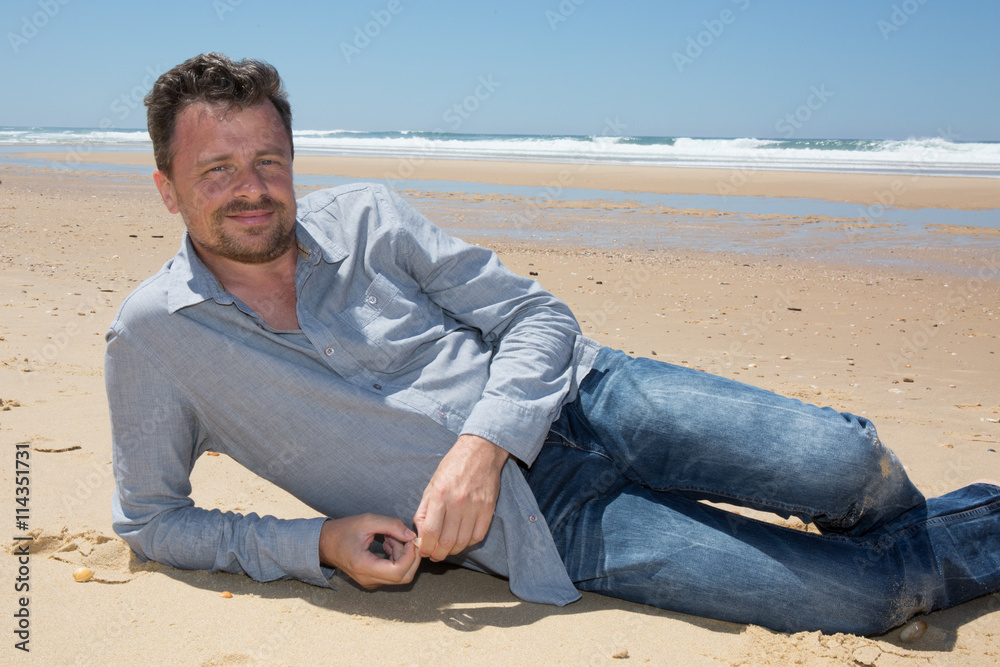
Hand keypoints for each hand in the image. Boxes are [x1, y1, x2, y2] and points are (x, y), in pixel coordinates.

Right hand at [318, 514, 420, 589]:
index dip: (410, 555)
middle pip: (403, 577)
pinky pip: (393, 573)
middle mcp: (368, 579)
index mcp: (364, 566)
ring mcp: (370, 582)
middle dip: (410, 556)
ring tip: (390, 537)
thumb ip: (391, 526)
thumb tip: (411, 536)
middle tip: (403, 537)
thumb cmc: (343, 530)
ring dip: (403, 555)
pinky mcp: (373, 579)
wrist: (325, 543)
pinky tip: (388, 544)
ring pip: (400, 575)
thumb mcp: (367, 521)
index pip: (398, 572)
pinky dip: (397, 558)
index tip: (410, 538)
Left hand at [413, 434, 508, 561]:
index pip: (430, 532)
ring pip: (462, 541)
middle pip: (446, 541)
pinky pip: (478, 535)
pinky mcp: (489, 508)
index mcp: (440, 494)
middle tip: (434, 555)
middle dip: (438, 554)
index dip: (425, 548)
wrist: (480, 451)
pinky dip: (468, 543)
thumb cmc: (453, 466)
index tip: (423, 552)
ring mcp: (475, 506)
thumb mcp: (431, 484)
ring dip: (452, 551)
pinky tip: (461, 540)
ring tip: (446, 549)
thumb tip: (420, 533)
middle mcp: (457, 502)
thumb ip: (424, 510)